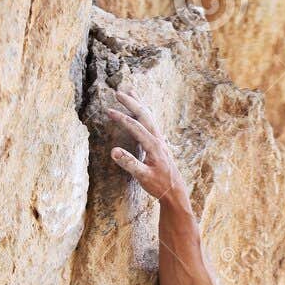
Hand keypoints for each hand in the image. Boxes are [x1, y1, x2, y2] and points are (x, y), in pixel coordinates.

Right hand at [106, 88, 187, 205]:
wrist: (175, 192)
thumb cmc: (160, 185)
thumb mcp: (143, 177)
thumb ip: (129, 163)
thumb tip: (114, 151)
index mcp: (153, 145)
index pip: (135, 126)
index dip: (121, 118)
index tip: (108, 111)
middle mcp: (158, 139)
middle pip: (144, 114)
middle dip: (131, 102)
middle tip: (118, 93)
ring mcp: (160, 140)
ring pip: (149, 116)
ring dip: (139, 104)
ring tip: (131, 92)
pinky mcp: (160, 144)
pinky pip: (151, 123)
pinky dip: (145, 113)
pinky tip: (143, 113)